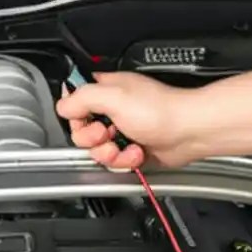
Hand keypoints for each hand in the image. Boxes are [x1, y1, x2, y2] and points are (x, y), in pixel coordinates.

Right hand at [56, 72, 202, 168]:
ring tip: (124, 147)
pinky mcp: (131, 149)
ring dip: (110, 153)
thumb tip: (63, 107)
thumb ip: (82, 99)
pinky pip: (115, 161)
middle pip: (82, 132)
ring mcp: (122, 131)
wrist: (189, 131)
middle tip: (107, 134)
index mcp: (106, 90)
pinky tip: (137, 152)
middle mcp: (113, 110)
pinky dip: (125, 160)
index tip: (84, 119)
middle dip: (93, 140)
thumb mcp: (113, 97)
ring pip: (98, 151)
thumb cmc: (161, 110)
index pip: (75, 103)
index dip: (76, 116)